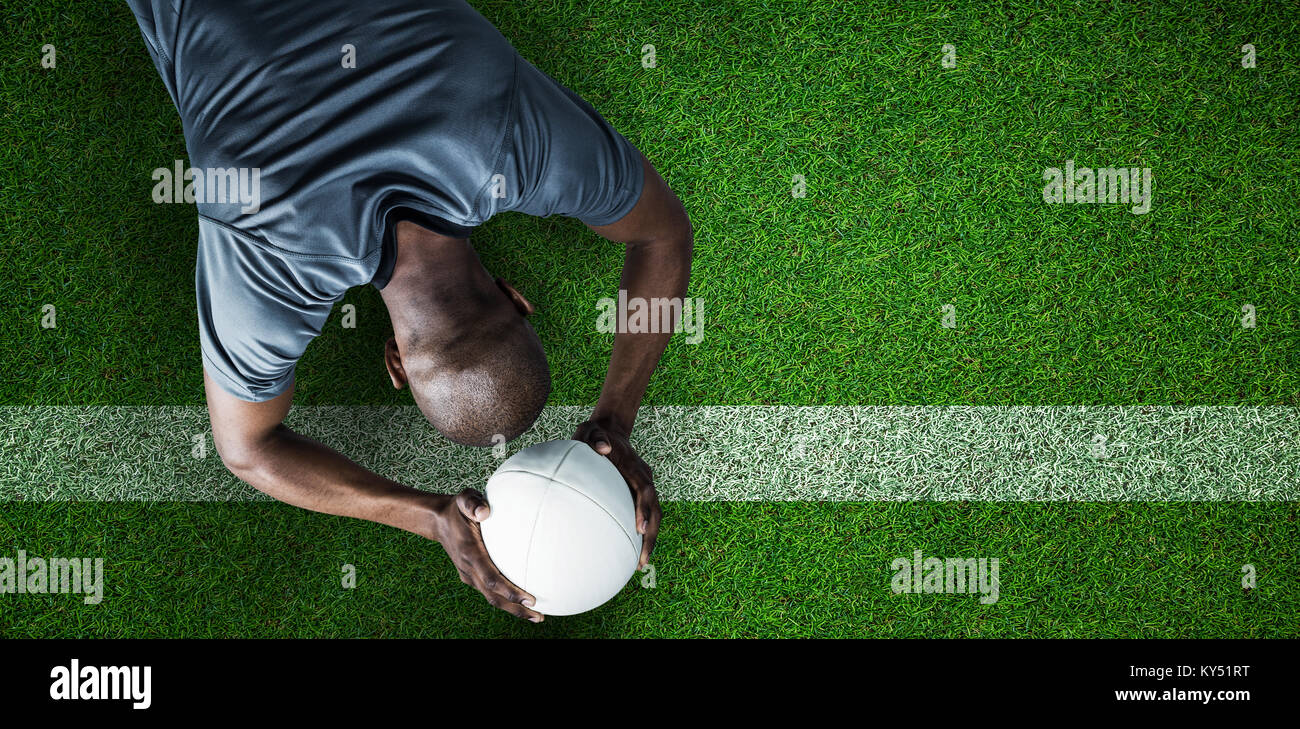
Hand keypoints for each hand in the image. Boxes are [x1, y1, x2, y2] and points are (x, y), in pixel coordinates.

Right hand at [432, 489, 542, 621]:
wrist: (438, 520)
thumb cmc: (458, 508)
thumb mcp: (464, 499)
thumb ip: (473, 503)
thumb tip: (485, 511)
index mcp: (470, 553)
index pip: (492, 579)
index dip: (510, 592)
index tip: (530, 599)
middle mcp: (469, 568)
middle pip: (494, 597)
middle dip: (516, 609)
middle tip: (539, 616)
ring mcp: (469, 574)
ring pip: (491, 598)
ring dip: (512, 609)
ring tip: (536, 616)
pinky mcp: (471, 575)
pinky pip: (489, 591)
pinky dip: (505, 599)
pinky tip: (522, 601)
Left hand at [573, 418, 658, 568]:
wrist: (609, 428)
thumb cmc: (595, 432)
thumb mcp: (590, 430)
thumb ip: (595, 439)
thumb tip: (603, 450)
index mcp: (635, 467)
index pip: (644, 491)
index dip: (644, 510)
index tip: (640, 529)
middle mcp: (644, 478)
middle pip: (656, 510)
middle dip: (651, 536)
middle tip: (642, 561)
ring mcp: (643, 485)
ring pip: (654, 515)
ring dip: (650, 539)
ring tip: (640, 564)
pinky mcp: (638, 490)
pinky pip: (645, 513)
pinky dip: (643, 531)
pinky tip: (631, 550)